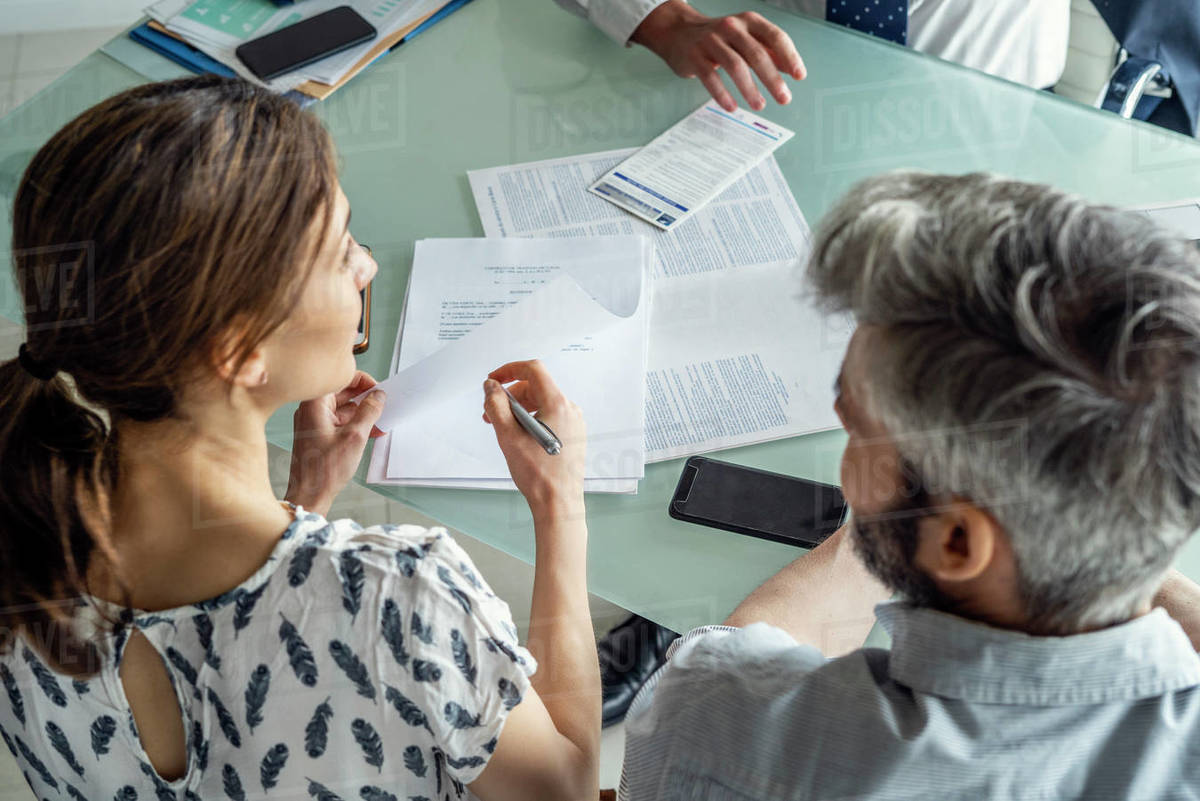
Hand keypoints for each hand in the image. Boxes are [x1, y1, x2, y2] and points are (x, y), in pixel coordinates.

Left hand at [285, 371, 384, 515]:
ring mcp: (314, 422)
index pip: (342, 378)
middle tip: (383, 405)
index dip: (364, 382)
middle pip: (343, 392)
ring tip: (381, 422)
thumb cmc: (323, 469)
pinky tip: (371, 432)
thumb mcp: (354, 437)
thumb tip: (378, 396)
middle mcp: (312, 409)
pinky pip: (340, 422)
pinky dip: (356, 425)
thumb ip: (369, 412)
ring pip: (343, 408)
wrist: (309, 494)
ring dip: (363, 413)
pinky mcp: (318, 434)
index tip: (379, 390)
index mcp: (315, 403)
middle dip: (365, 398)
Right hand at [482, 360, 585, 518]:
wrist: (558, 503)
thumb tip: (491, 387)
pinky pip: (550, 416)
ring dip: (519, 408)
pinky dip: (532, 418)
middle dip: (511, 394)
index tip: (494, 379)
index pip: (534, 370)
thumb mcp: (508, 436)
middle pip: (536, 387)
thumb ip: (496, 406)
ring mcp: (574, 423)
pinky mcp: (573, 435)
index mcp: (558, 405)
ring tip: (502, 426)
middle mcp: (570, 410)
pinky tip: (518, 435)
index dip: (510, 369)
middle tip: (491, 411)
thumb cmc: (538, 475)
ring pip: (542, 402)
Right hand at [632, 0, 805, 111]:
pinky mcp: (694, 57)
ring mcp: (711, 41)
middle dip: (772, 79)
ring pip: (735, 66)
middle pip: (757, 54)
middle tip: (784, 98)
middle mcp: (731, 27)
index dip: (790, 57)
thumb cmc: (718, 38)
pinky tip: (732, 107)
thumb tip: (792, 70)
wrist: (678, 32)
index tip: (799, 76)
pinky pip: (710, 77)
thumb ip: (768, 51)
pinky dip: (722, 94)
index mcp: (749, 21)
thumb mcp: (745, 38)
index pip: (775, 37)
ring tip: (760, 105)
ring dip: (750, 89)